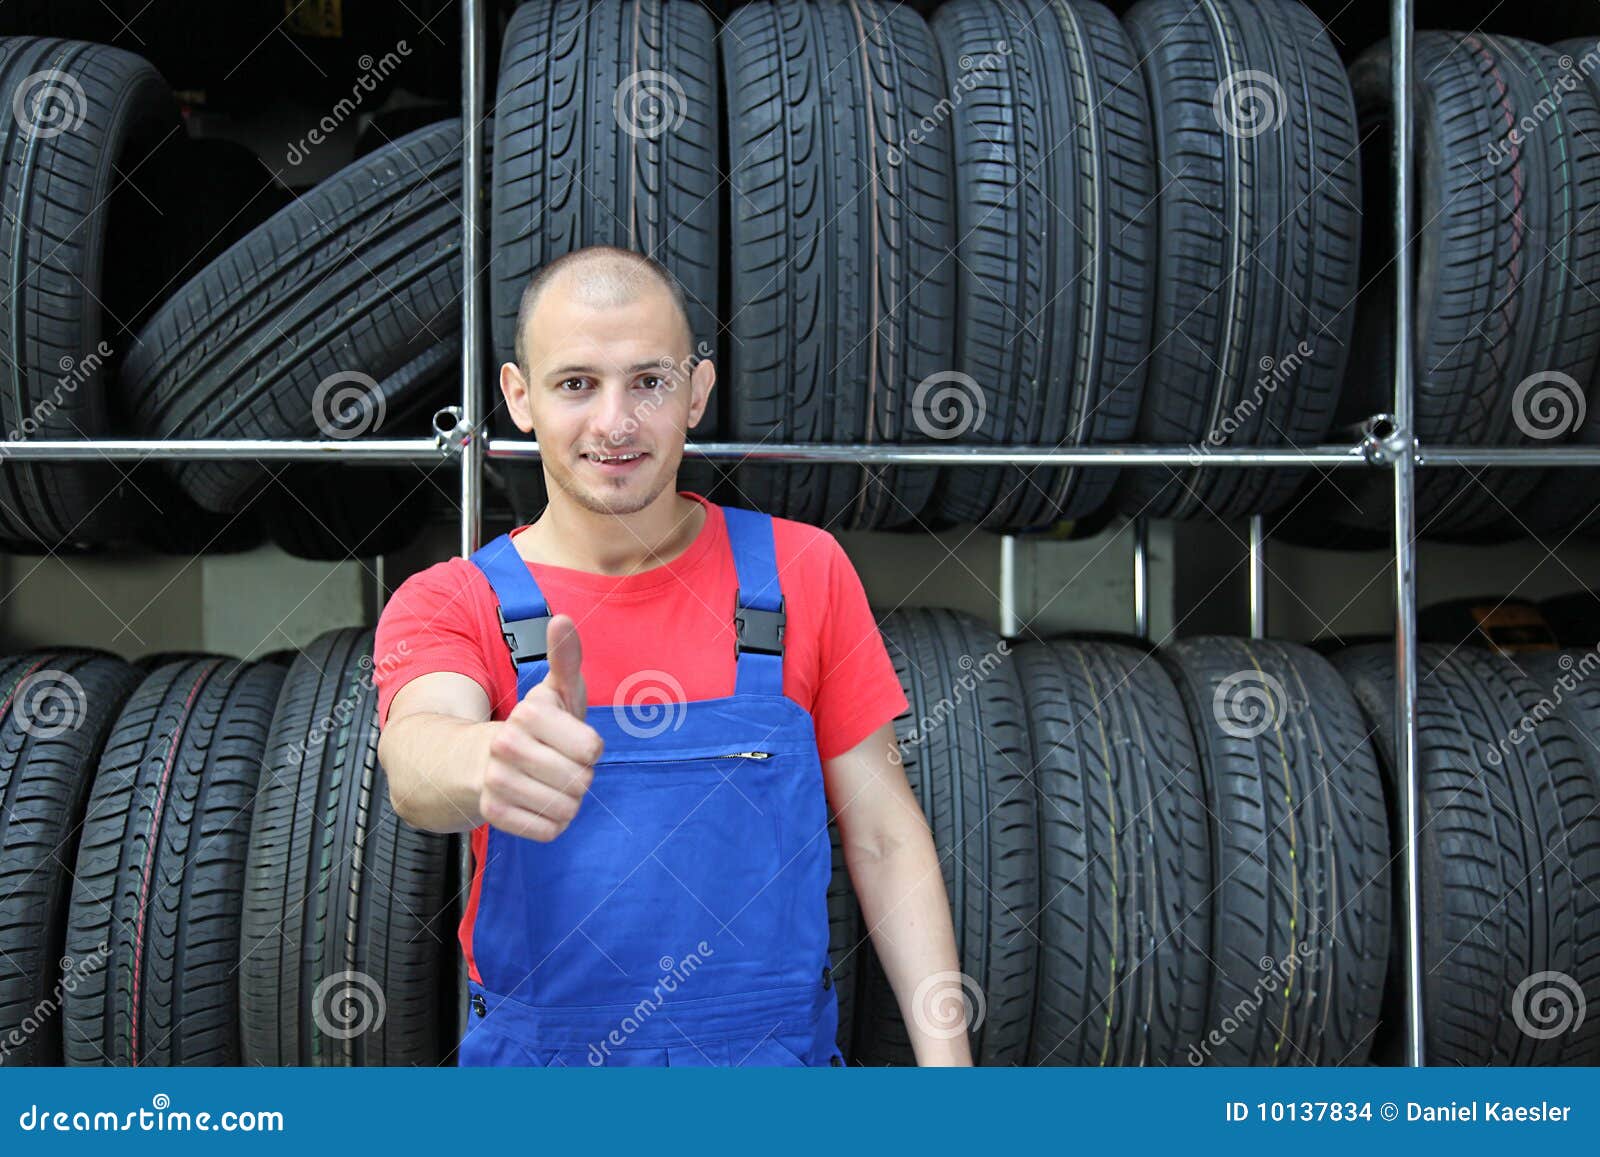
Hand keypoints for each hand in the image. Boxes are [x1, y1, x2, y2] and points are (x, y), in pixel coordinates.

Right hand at [478, 614, 603, 840]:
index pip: (592, 750)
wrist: (475, 761)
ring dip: (567, 801)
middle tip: (558, 764)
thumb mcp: (554, 692)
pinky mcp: (492, 815)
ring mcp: (495, 782)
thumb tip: (562, 619)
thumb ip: (565, 658)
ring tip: (548, 784)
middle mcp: (506, 746)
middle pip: (581, 782)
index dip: (589, 748)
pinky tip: (536, 804)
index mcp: (528, 714)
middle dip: (579, 776)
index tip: (570, 739)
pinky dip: (551, 823)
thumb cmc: (534, 726)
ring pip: (566, 809)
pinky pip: (548, 831)